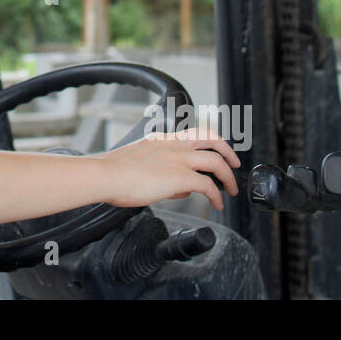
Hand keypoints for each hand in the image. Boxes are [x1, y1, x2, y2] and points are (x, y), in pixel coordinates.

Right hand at [97, 126, 241, 210]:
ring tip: (231, 190)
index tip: (217, 153)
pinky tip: (216, 204)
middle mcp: (173, 145)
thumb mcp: (139, 163)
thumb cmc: (113, 172)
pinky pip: (208, 185)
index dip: (210, 143)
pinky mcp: (180, 176)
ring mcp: (178, 159)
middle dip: (228, 153)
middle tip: (235, 165)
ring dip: (228, 177)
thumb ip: (160, 171)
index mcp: (162, 140)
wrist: (105, 175)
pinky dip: (216, 196)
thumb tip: (178, 188)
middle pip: (212, 139)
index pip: (194, 134)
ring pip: (216, 161)